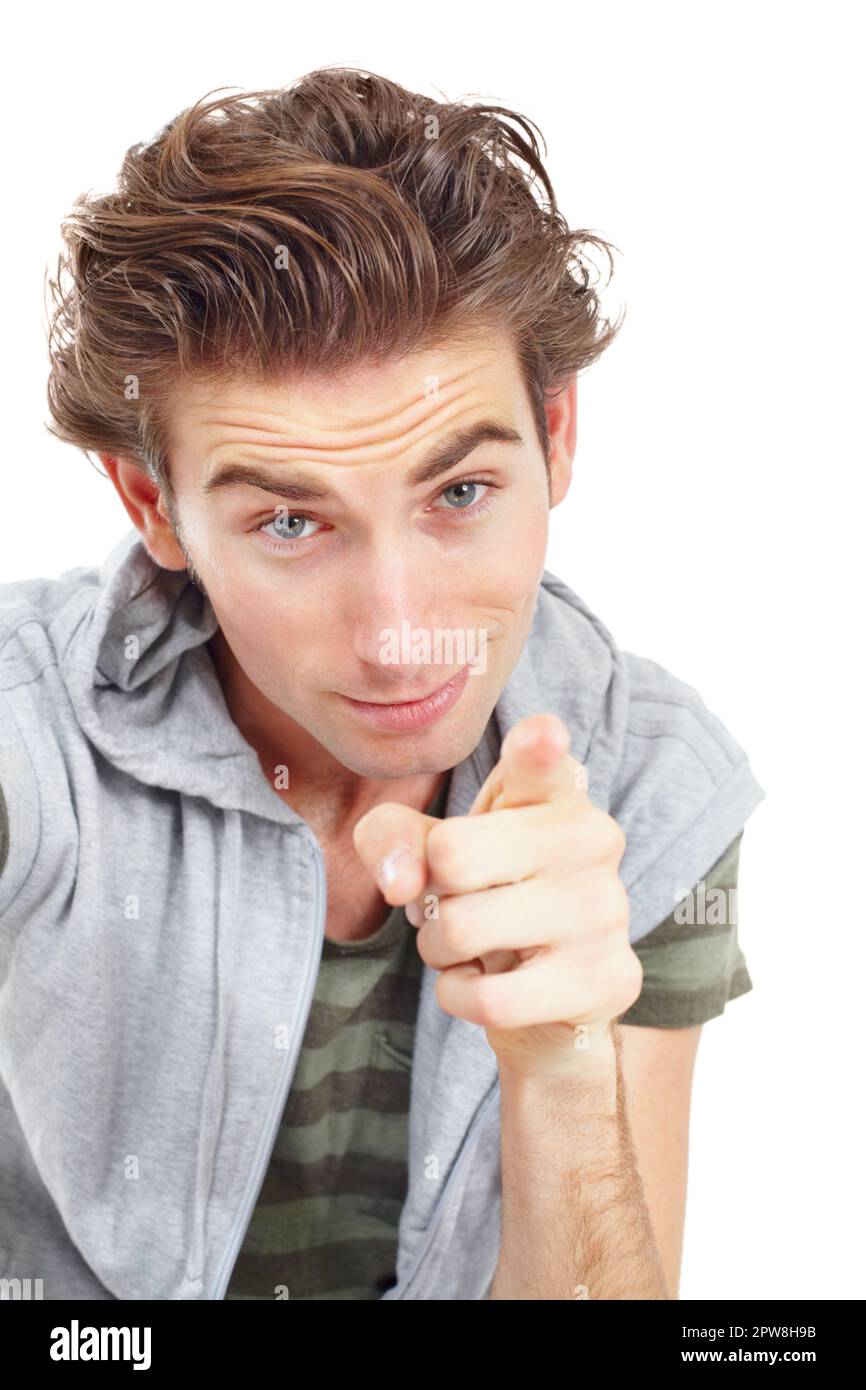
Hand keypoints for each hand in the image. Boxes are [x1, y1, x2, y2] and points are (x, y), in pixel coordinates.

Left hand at [352, 713, 642, 1079]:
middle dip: (429, 896)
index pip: (541, 758)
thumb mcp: (431, 850)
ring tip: (475, 944)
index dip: (536, 746)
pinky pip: (490, 999)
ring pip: (462, 930)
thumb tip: (402, 881)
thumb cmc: (487, 894)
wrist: (549, 992)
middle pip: (452, 857)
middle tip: (459, 903)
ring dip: (440, 950)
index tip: (541, 735)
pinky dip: (460, 997)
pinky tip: (492, 983)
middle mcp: (591, 837)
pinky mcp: (610, 978)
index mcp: (549, 790)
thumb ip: (394, 838)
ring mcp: (608, 909)